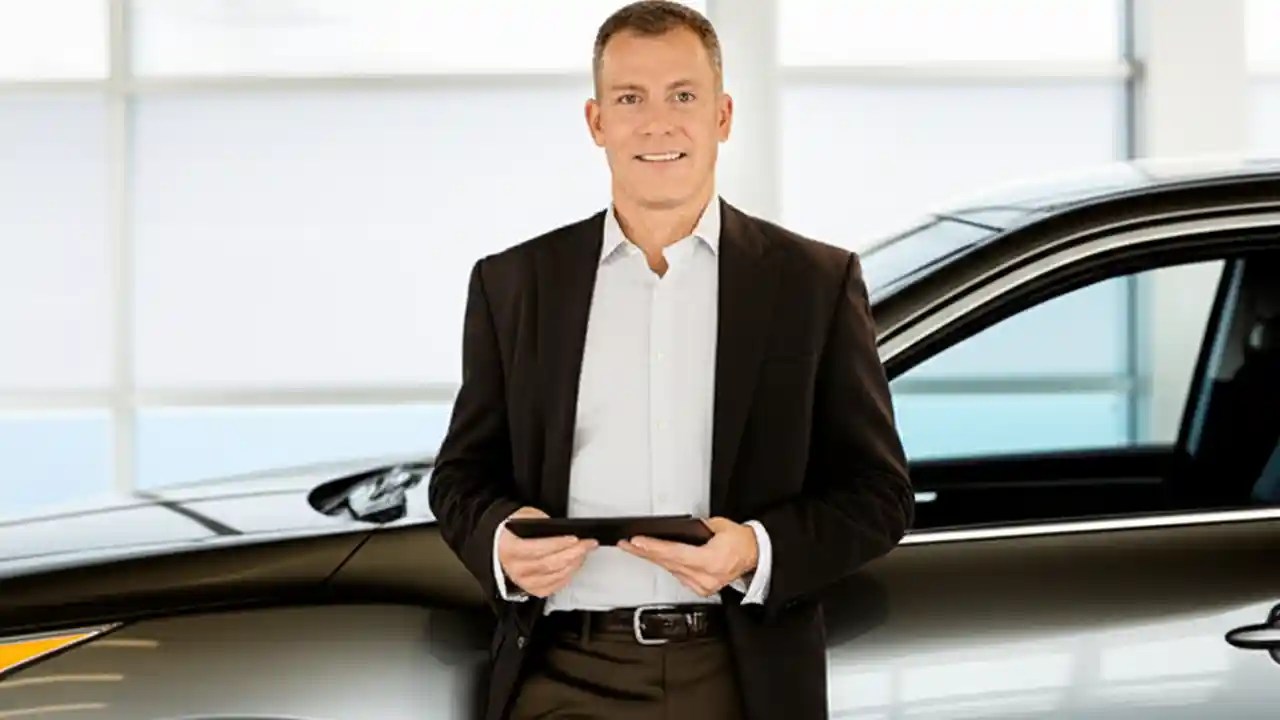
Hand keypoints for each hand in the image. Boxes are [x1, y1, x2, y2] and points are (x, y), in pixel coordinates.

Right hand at [498, 506, 597, 597]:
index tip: (576, 538)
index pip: (538, 549)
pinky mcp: (530, 589)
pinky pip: (552, 587)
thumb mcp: (524, 516)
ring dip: (573, 564)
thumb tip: (562, 530)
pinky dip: (566, 577)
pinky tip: (574, 566)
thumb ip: (541, 523)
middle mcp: (515, 568)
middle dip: (574, 553)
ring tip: (584, 553)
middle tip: (588, 544)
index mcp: (510, 548)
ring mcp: (522, 581)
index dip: (559, 544)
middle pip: (550, 564)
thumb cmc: (512, 530)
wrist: (499, 543)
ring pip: (554, 576)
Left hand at [618, 517, 758, 597]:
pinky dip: (667, 566)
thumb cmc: (741, 541)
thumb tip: (677, 529)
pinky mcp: (702, 588)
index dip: (653, 548)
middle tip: (627, 544)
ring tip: (636, 548)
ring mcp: (703, 585)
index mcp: (712, 560)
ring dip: (653, 559)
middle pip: (669, 563)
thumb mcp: (719, 526)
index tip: (637, 542)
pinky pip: (678, 576)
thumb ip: (697, 528)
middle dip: (645, 552)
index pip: (675, 554)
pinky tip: (655, 558)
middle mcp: (706, 576)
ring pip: (671, 570)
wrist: (755, 556)